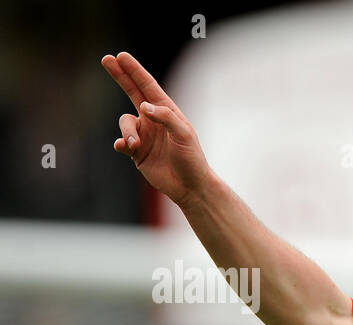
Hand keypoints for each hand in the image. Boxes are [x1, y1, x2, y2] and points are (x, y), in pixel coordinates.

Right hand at [101, 51, 210, 205]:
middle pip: (132, 93)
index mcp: (167, 112)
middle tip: (107, 59)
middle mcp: (153, 120)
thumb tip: (144, 106)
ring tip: (135, 144)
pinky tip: (126, 147)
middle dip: (120, 76)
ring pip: (125, 123)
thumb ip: (166, 118)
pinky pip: (122, 141)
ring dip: (127, 131)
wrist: (189, 187)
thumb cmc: (192, 159)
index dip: (135, 71)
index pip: (148, 87)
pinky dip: (122, 142)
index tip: (121, 56)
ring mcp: (144, 135)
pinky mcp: (137, 152)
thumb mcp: (184, 135)